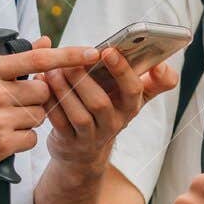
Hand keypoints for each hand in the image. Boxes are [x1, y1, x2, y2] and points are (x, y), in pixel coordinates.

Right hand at [0, 42, 101, 179]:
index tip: (92, 53)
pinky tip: (2, 138)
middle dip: (37, 100)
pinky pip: (31, 138)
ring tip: (3, 122)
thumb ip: (11, 61)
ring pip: (40, 116)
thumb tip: (45, 42)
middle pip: (44, 92)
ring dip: (30, 121)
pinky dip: (22, 140)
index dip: (69, 55)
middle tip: (15, 105)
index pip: (38, 58)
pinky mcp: (0, 144)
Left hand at [40, 40, 179, 167]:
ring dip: (63, 91)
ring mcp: (92, 136)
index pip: (134, 90)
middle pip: (101, 103)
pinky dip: (50, 102)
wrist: (83, 152)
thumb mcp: (131, 97)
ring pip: (79, 115)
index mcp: (130, 106)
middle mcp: (115, 123)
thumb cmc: (107, 111)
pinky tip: (42, 85)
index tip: (108, 51)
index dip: (122, 70)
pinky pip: (59, 123)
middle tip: (69, 61)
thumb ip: (152, 79)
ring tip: (52, 71)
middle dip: (82, 79)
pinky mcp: (71, 143)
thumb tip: (161, 64)